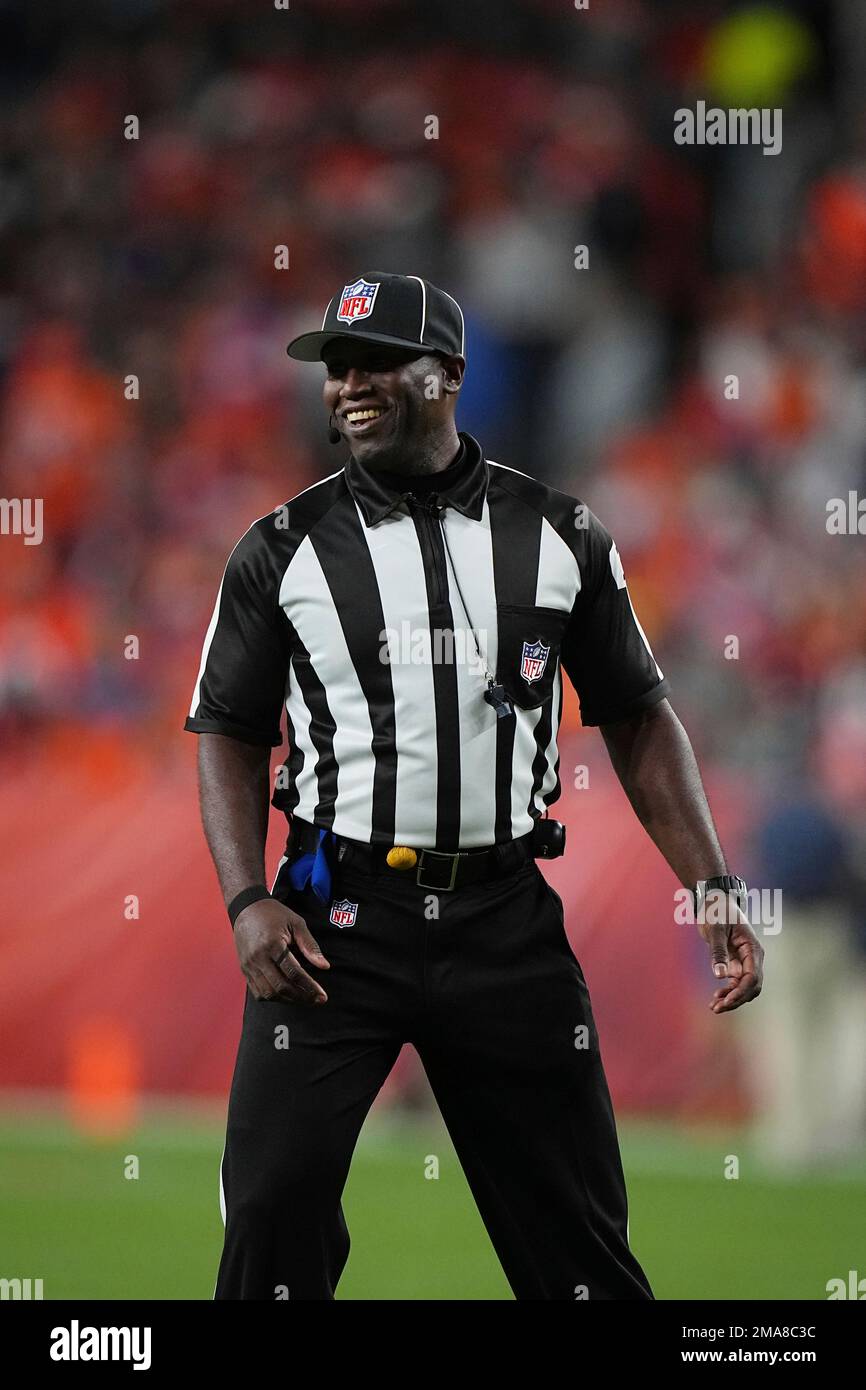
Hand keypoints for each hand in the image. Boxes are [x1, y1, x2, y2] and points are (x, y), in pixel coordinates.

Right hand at [233, 897, 329, 1004]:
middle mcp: (258, 958)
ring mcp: (249, 965)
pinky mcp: (244, 970)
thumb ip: (310, 945)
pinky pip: (257, 992)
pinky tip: (286, 995)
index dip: (310, 987)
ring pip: (268, 993)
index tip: (322, 996)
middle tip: (316, 1000)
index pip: (294, 973)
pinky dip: (273, 997)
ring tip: (303, 998)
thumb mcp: (296, 923)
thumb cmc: (274, 914)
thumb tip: (324, 966)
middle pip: (281, 987)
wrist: (246, 909)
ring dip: (288, 1000)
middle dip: (301, 997)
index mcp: (272, 944)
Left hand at [697, 891, 763, 1013]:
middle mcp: (753, 958)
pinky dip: (728, 992)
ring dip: (732, 999)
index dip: (741, 992)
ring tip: (714, 1007)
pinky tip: (716, 998)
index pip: (752, 977)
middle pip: (751, 987)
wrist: (714, 902)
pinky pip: (736, 983)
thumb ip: (718, 951)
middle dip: (736, 999)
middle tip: (716, 1008)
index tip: (726, 1001)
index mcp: (753, 949)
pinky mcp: (736, 964)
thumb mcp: (716, 929)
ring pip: (744, 988)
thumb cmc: (717, 911)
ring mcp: (746, 962)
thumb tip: (720, 975)